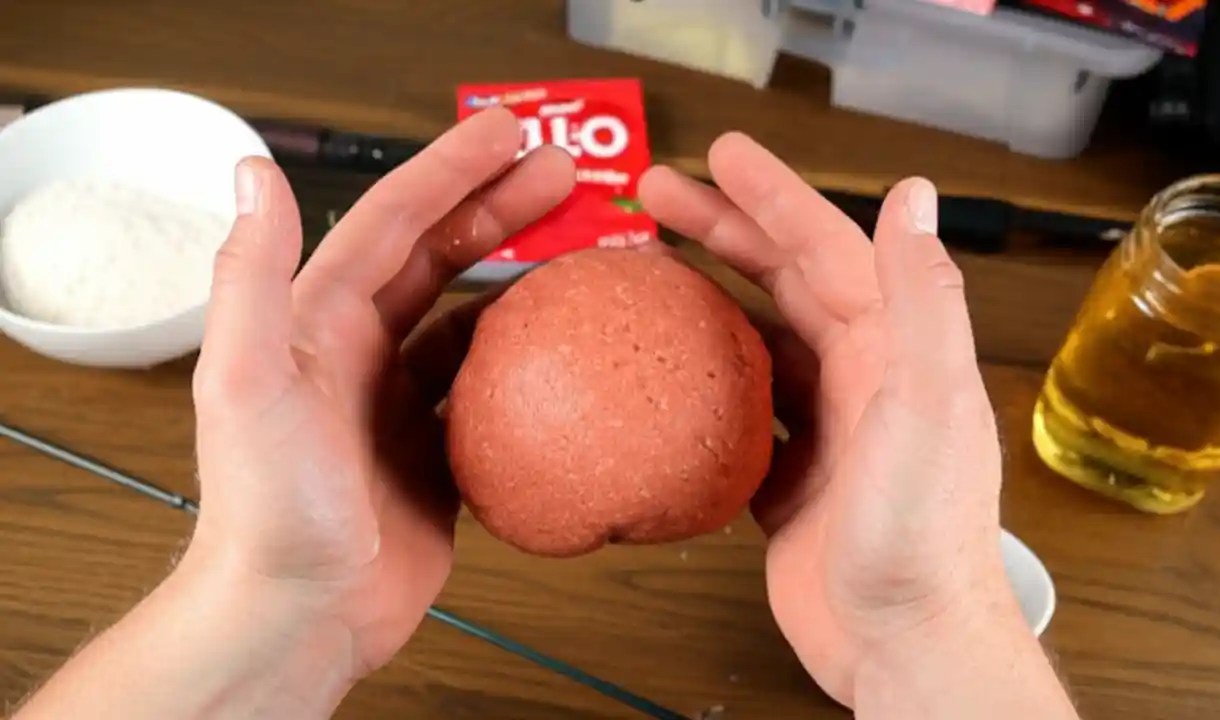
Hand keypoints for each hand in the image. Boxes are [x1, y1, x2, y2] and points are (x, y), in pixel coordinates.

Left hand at [187, 108, 573, 687]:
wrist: (298, 615)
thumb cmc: (268, 509)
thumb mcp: (247, 382)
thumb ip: (251, 277)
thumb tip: (255, 171)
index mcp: (320, 322)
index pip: (395, 223)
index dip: (451, 169)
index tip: (509, 133)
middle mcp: (361, 351)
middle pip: (442, 256)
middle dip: (502, 206)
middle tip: (566, 174)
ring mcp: (401, 402)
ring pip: (473, 317)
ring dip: (521, 276)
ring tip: (579, 249)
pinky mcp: (437, 452)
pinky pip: (490, 387)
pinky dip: (526, 357)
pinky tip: (564, 346)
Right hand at [639, 135, 1017, 707]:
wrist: (900, 645)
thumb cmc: (921, 536)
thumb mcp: (925, 404)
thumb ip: (922, 298)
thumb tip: (914, 197)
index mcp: (891, 349)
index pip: (823, 248)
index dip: (771, 196)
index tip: (720, 156)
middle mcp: (859, 378)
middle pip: (781, 284)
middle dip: (721, 233)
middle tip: (657, 198)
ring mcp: (822, 429)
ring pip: (756, 343)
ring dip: (706, 301)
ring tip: (648, 272)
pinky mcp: (787, 480)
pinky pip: (739, 413)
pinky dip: (703, 382)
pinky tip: (665, 372)